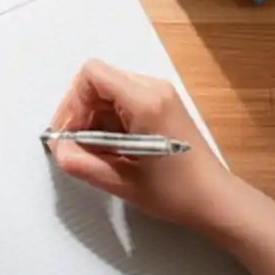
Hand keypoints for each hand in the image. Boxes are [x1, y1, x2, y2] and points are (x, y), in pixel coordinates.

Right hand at [47, 60, 244, 232]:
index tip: (72, 134)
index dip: (73, 102)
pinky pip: (121, 100)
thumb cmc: (176, 193)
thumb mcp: (122, 183)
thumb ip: (82, 164)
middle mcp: (153, 88)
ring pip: (107, 92)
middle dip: (79, 112)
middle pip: (97, 82)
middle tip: (75, 146)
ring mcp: (159, 94)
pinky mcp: (161, 104)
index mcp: (146, 102)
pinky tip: (112, 148)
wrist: (216, 200)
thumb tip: (58, 149)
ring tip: (95, 151)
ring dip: (92, 118)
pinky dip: (107, 121)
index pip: (92, 75)